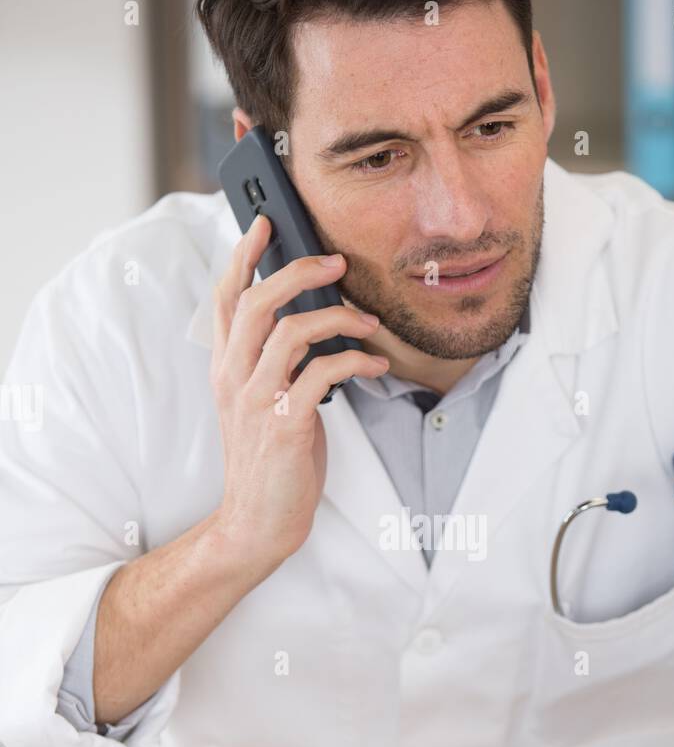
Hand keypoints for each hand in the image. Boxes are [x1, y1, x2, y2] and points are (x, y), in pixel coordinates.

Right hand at [210, 214, 388, 579]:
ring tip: (367, 322)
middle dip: (298, 270)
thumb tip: (314, 320)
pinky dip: (355, 360)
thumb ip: (275, 362)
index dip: (243, 257)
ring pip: (290, 330)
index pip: (226, 299)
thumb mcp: (263, 402)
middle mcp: (234, 377)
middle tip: (334, 262)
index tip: (266, 224)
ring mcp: (257, 400)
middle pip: (257, 300)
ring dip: (337, 317)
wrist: (257, 522)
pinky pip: (322, 373)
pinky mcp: (285, 424)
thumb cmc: (270, 461)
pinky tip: (374, 363)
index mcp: (226, 368)